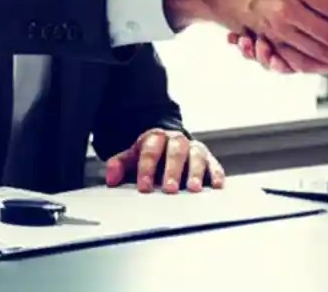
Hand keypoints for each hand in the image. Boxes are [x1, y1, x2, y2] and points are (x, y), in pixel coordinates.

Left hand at [104, 128, 224, 193]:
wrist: (167, 142)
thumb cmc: (149, 154)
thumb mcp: (131, 156)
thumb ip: (119, 165)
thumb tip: (111, 179)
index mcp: (155, 138)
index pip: (150, 151)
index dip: (147, 168)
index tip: (144, 187)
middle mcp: (176, 141)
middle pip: (175, 151)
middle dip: (173, 170)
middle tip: (169, 188)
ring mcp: (194, 148)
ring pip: (196, 156)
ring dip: (195, 172)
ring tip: (193, 188)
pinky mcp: (208, 158)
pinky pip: (214, 164)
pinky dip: (216, 174)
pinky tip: (216, 185)